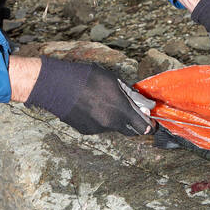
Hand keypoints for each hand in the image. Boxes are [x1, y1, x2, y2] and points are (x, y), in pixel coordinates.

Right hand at [25, 56, 155, 135]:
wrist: (58, 86)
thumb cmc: (87, 78)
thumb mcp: (113, 80)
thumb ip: (131, 95)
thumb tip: (144, 104)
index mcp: (120, 110)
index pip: (142, 127)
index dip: (148, 126)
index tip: (151, 123)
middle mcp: (110, 123)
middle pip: (129, 131)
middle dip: (134, 125)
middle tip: (134, 114)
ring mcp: (97, 129)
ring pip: (113, 128)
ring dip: (115, 120)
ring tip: (105, 104)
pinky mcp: (85, 131)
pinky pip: (99, 127)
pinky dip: (101, 120)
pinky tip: (92, 107)